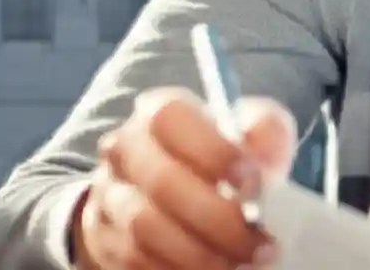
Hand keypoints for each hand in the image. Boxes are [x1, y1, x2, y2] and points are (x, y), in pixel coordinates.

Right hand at [71, 87, 299, 269]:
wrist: (174, 189)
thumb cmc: (222, 154)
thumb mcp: (252, 130)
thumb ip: (265, 133)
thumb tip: (264, 164)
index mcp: (159, 113)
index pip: (171, 119)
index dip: (213, 152)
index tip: (253, 184)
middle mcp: (124, 151)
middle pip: (161, 183)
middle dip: (218, 220)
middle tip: (261, 244)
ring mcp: (108, 199)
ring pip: (146, 231)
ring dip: (201, 255)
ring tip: (245, 262)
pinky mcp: (104, 242)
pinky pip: (136, 263)